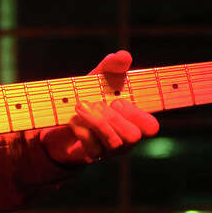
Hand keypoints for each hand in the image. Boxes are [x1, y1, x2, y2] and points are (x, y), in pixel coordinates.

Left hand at [40, 50, 158, 165]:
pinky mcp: (92, 156)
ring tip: (81, 106)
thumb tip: (124, 55)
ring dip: (97, 121)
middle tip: (99, 104)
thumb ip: (112, 66)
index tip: (119, 101)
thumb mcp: (98, 77)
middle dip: (115, 118)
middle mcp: (125, 137)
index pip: (151, 126)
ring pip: (115, 143)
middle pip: (134, 136)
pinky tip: (73, 120)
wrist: (60, 118)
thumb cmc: (88, 96)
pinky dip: (81, 129)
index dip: (141, 116)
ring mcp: (110, 149)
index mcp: (132, 119)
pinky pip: (93, 147)